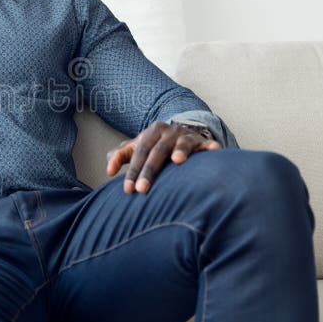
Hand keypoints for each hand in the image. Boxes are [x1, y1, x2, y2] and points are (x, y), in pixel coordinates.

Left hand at [105, 121, 220, 193]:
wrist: (178, 134)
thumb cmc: (153, 146)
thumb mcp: (136, 147)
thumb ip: (120, 156)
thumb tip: (109, 170)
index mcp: (151, 132)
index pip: (139, 151)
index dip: (133, 170)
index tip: (128, 190)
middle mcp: (169, 131)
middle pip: (158, 151)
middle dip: (149, 170)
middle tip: (142, 190)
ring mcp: (187, 135)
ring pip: (183, 143)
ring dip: (181, 150)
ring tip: (177, 160)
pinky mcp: (203, 142)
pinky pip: (208, 144)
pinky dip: (210, 147)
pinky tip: (213, 151)